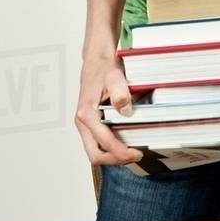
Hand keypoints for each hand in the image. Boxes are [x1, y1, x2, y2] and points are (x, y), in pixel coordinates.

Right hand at [75, 50, 143, 165]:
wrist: (96, 60)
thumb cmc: (104, 68)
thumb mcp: (114, 76)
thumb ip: (120, 93)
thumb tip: (125, 110)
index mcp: (86, 114)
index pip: (104, 143)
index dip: (121, 153)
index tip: (137, 153)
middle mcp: (82, 122)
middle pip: (95, 155)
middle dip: (116, 159)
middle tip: (135, 155)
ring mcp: (84, 124)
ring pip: (95, 151)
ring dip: (113, 155)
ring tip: (132, 150)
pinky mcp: (89, 124)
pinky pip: (97, 143)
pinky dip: (110, 148)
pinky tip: (124, 141)